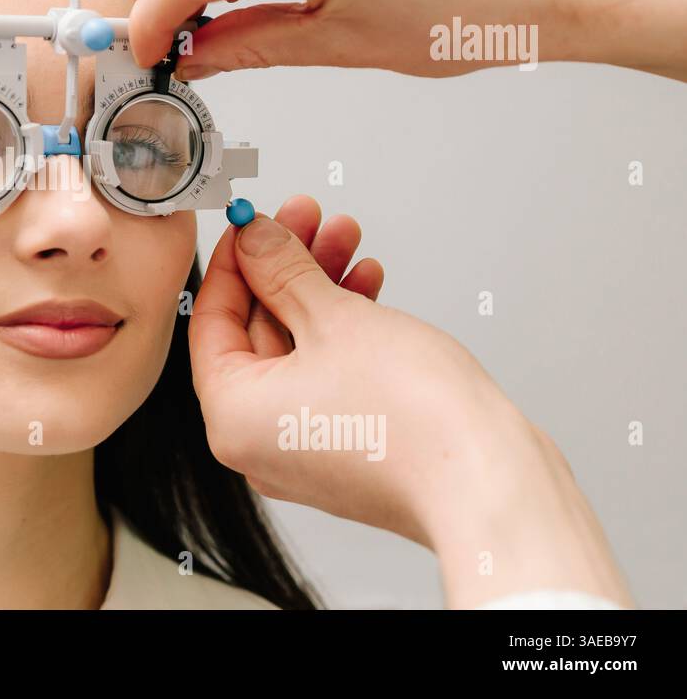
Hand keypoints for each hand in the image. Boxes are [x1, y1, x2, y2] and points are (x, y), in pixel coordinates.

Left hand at [189, 194, 632, 607]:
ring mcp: (304, 448)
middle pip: (257, 331)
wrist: (489, 482)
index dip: (235, 261)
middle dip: (287, 266)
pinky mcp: (347, 447)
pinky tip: (367, 283)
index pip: (211, 320)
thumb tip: (254, 239)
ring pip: (298, 348)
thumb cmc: (411, 421)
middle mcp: (258, 441)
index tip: (253, 222)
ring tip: (347, 237)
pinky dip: (343, 328)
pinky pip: (328, 374)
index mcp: (231, 417)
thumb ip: (283, 271)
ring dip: (321, 288)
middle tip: (306, 217)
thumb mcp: (332, 318)